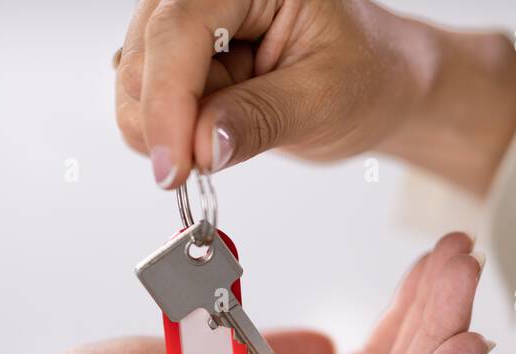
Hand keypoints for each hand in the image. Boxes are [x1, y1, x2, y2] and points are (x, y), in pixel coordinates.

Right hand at [114, 0, 515, 195]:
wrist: (379, 84)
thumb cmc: (367, 76)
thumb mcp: (324, 100)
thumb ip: (260, 119)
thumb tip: (203, 146)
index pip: (180, 30)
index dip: (167, 101)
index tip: (174, 167)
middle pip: (144, 54)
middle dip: (162, 121)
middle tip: (200, 169)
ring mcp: (189, 22)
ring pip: (135, 80)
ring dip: (167, 130)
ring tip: (230, 139)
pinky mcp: (182, 57)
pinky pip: (147, 97)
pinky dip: (168, 131)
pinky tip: (211, 135)